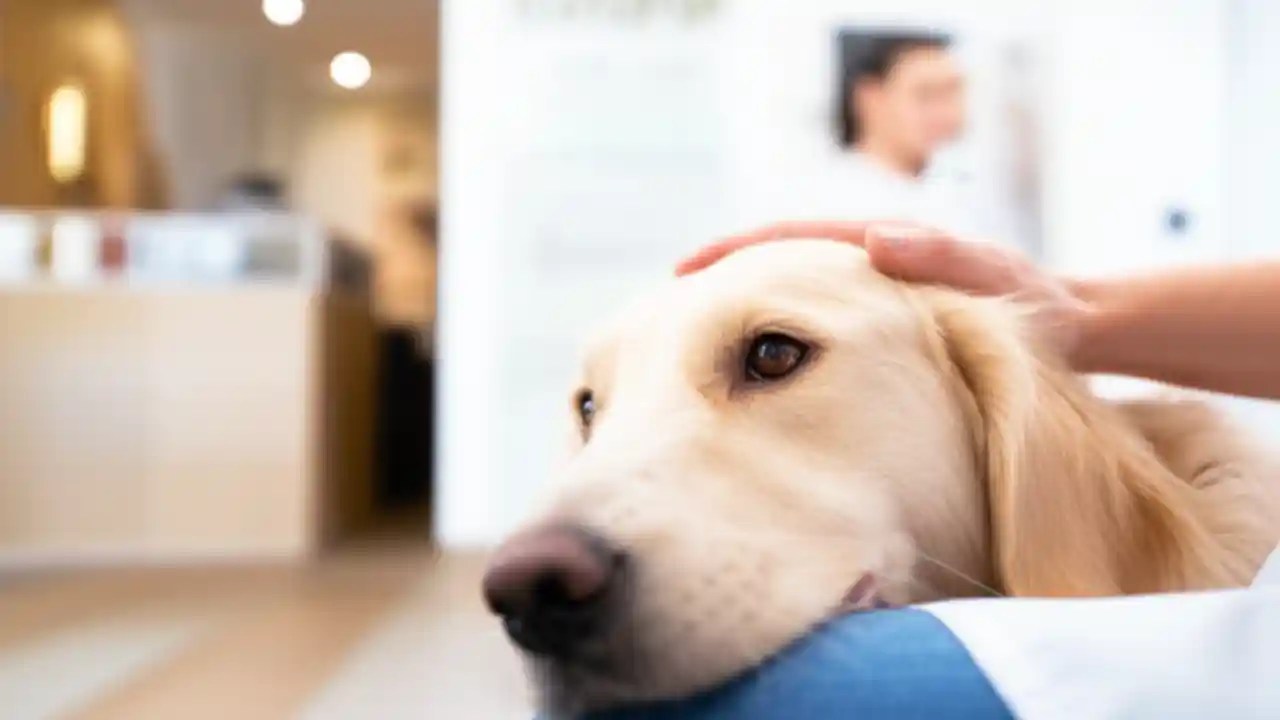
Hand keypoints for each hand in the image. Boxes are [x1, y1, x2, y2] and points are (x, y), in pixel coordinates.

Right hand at [677, 221, 1090, 363]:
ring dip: (749, 307)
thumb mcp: (991, 277)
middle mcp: (872, 260)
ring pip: (795, 295)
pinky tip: (760, 363)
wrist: (1071, 328)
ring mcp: (874, 291)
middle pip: (782, 260)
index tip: (689, 268)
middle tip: (673, 302)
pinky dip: (782, 334)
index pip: (795, 236)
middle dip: (726, 276)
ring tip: (700, 334)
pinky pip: (819, 324)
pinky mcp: (883, 322)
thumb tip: (875, 239)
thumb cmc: (1035, 306)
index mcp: (885, 244)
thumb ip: (941, 257)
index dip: (738, 251)